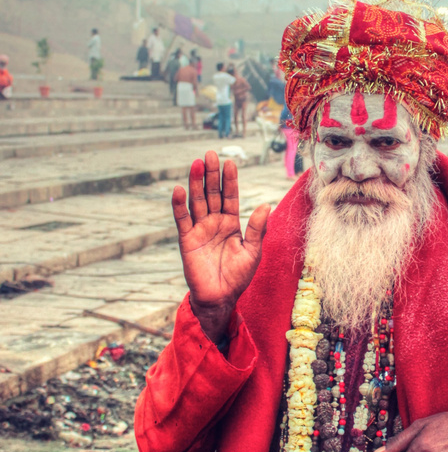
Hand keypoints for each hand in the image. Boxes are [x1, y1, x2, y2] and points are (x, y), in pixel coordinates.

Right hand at [172, 151, 270, 342]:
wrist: (220, 297)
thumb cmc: (238, 276)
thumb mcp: (253, 252)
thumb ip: (257, 229)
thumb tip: (265, 206)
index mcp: (231, 223)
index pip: (230, 196)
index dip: (230, 180)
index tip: (230, 162)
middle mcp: (214, 222)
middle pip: (212, 193)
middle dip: (212, 174)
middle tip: (210, 154)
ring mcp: (200, 229)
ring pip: (197, 201)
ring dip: (196, 183)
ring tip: (196, 163)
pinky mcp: (187, 240)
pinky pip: (182, 219)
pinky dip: (179, 205)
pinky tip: (178, 189)